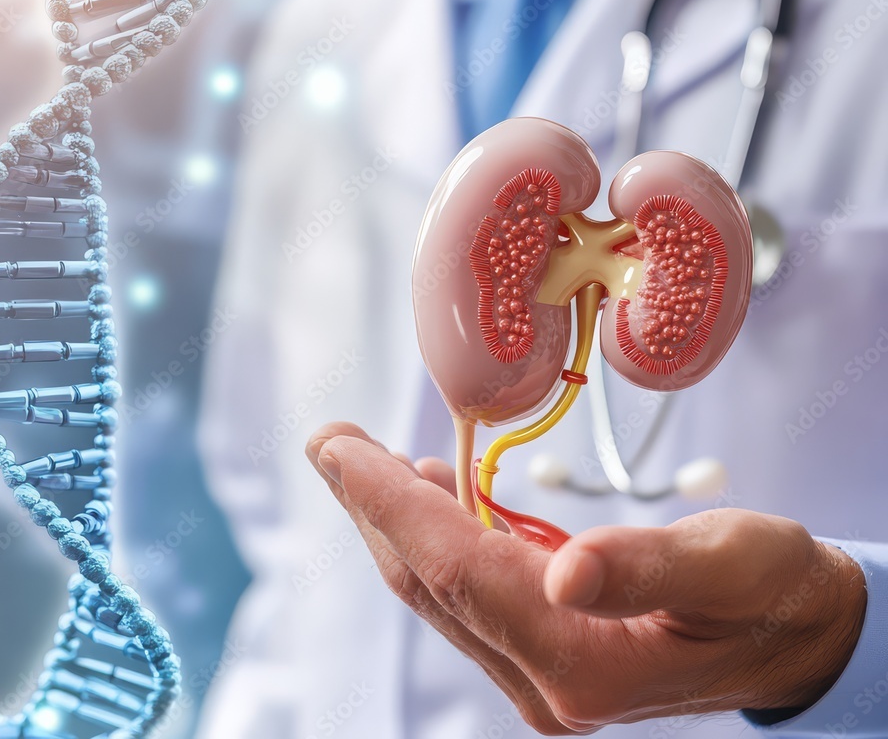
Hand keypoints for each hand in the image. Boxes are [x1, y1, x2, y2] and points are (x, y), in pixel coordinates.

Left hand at [306, 422, 866, 734]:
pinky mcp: (546, 652)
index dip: (390, 503)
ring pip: (441, 588)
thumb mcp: (728, 565)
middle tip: (330, 440)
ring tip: (362, 457)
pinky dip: (439, 536)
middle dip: (371, 505)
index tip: (338, 448)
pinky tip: (432, 491)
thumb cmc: (769, 593)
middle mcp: (545, 680)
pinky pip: (469, 591)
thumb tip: (567, 569)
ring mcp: (540, 673)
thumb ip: (646, 567)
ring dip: (396, 518)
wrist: (791, 640)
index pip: (458, 569)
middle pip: (431, 581)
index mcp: (584, 660)